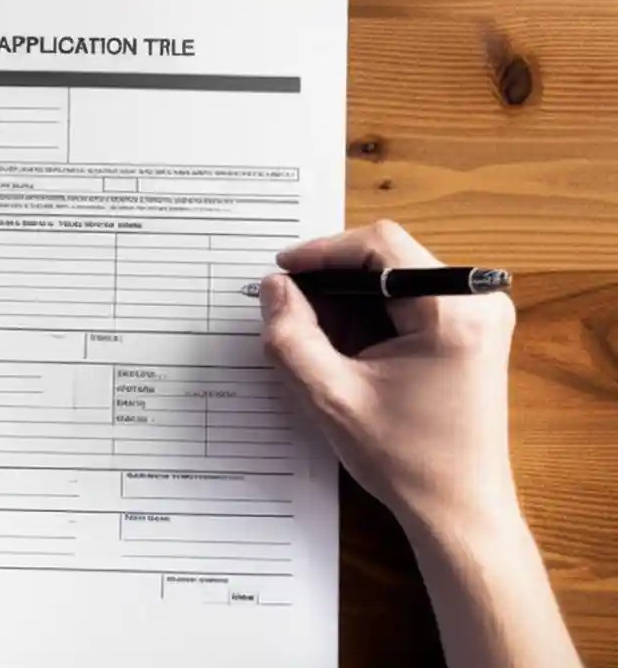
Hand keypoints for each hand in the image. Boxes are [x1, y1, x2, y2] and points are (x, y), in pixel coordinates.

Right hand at [259, 221, 518, 532]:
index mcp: (452, 312)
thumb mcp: (331, 397)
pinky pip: (409, 299)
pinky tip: (344, 348)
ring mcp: (478, 315)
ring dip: (348, 299)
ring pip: (395, 277)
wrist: (459, 508)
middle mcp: (476, 302)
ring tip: (315, 336)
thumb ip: (292, 337)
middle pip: (388, 257)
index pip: (380, 245)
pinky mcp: (470, 331)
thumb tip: (273, 288)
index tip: (282, 270)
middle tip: (290, 309)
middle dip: (332, 280)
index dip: (323, 251)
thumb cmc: (406, 460)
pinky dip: (369, 314)